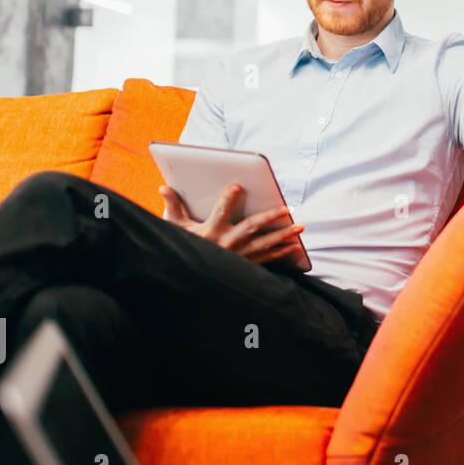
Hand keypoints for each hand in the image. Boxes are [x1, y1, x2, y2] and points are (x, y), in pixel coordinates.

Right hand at [158, 183, 303, 265]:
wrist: (191, 278)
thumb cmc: (184, 246)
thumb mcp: (174, 228)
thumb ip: (172, 206)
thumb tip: (163, 186)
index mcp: (210, 231)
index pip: (220, 211)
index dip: (227, 198)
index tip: (237, 186)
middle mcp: (226, 243)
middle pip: (251, 227)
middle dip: (271, 217)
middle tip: (287, 209)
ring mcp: (238, 256)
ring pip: (264, 244)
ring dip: (283, 235)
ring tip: (299, 227)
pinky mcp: (245, 266)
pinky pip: (266, 259)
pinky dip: (281, 252)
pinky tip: (294, 246)